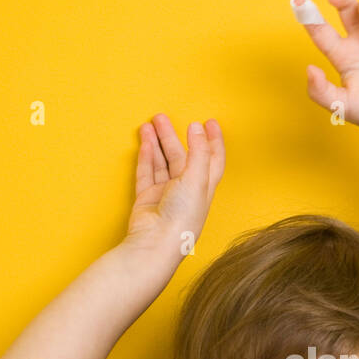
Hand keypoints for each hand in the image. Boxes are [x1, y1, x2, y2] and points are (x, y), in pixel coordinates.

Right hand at [127, 113, 224, 251]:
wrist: (156, 242)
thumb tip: (198, 128)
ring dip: (157, 143)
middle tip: (164, 117)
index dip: (213, 140)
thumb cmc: (181, 218)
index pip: (212, 159)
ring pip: (162, 163)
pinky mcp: (148, 199)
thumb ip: (198, 152)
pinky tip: (145, 142)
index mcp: (204, 187)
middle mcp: (186, 190)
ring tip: (149, 124)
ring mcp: (166, 195)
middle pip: (182, 157)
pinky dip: (146, 157)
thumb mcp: (197, 179)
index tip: (210, 122)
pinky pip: (147, 173)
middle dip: (174, 136)